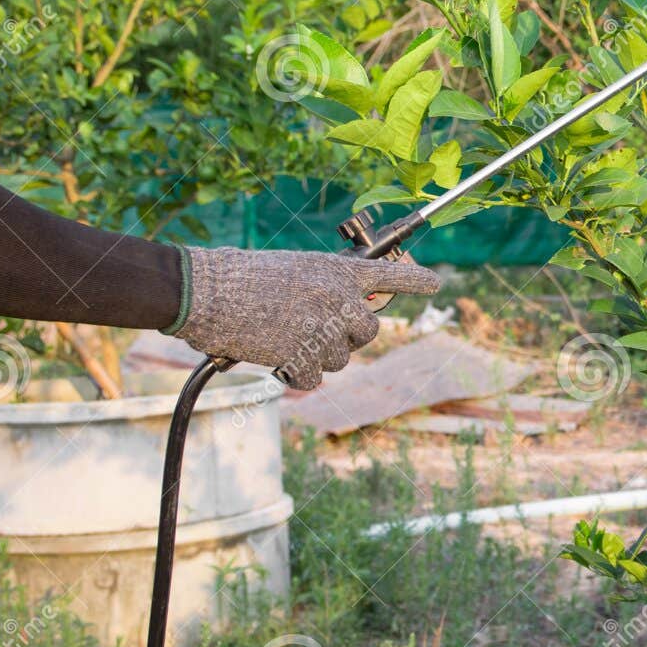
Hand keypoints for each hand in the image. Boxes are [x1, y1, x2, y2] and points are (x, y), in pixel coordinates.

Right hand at [168, 247, 440, 388]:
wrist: (209, 291)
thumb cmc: (244, 277)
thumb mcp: (297, 270)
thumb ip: (327, 288)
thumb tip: (348, 310)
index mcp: (338, 271)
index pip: (389, 275)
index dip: (415, 280)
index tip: (437, 283)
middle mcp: (340, 299)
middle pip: (369, 332)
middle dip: (347, 337)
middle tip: (315, 329)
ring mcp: (325, 329)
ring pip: (340, 358)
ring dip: (317, 355)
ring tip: (282, 334)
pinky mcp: (306, 355)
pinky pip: (315, 376)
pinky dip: (297, 372)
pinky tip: (275, 353)